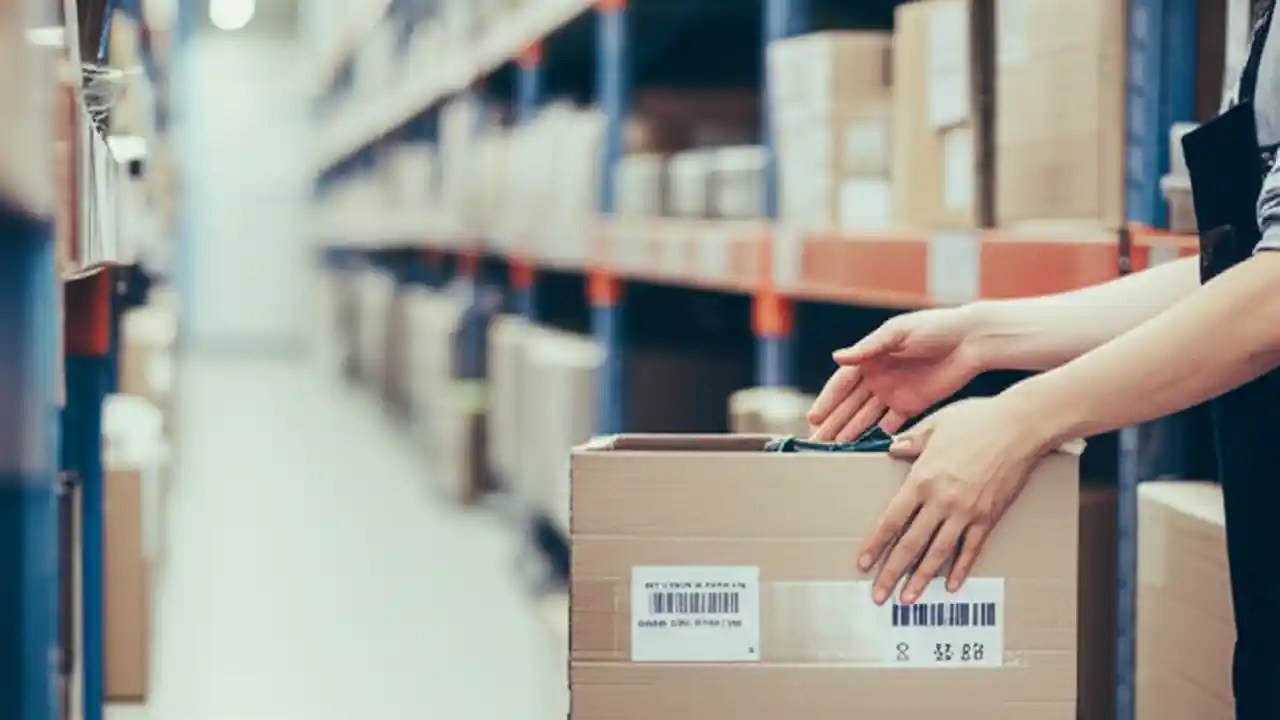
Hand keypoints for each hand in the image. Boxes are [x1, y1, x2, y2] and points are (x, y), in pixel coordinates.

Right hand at [807, 307, 985, 441]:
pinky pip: (889, 424)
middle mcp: (877, 376)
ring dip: (849, 432)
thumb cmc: (934, 327)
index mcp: (870, 357)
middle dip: (832, 423)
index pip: (842, 384)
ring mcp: (893, 392)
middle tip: (816, 443)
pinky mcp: (911, 404)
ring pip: (865, 417)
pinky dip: (876, 437)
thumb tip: (837, 357)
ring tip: (832, 450)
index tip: (814, 419)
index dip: (827, 401)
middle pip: (849, 404)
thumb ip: (868, 347)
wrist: (971, 341)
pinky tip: (861, 449)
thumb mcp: (898, 333)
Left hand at [859, 396, 1052, 605]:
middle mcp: (941, 501)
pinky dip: (960, 569)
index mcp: (922, 479)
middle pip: (910, 545)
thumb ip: (912, 441)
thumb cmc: (977, 420)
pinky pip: (971, 549)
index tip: (863, 564)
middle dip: (892, 573)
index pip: (892, 520)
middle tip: (879, 595)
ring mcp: (966, 512)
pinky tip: (949, 585)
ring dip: (921, 579)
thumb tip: (893, 449)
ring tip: (908, 598)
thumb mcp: (935, 425)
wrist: (1019, 427)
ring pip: (938, 553)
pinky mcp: (989, 517)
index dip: (876, 545)